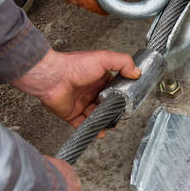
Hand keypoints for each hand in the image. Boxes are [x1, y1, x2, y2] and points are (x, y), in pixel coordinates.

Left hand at [11, 48, 140, 128]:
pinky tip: (99, 132)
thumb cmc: (74, 66)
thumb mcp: (104, 58)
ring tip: (110, 125)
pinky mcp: (71, 113)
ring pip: (95, 116)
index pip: (113, 90)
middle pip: (105, 105)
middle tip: (119, 117)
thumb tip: (137, 72)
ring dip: (103, 121)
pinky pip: (82, 124)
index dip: (120, 97)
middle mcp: (89, 90)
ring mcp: (80, 102)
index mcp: (98, 78)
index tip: (127, 104)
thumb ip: (123, 63)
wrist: (52, 77)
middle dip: (112, 112)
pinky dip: (91, 129)